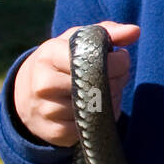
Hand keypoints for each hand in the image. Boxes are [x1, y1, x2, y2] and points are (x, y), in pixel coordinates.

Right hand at [13, 21, 139, 146]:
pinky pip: (91, 127)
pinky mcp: (55, 132)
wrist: (29, 93)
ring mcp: (47, 109)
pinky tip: (95, 110)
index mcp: (49, 55)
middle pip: (97, 85)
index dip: (117, 61)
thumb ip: (108, 32)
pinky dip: (100, 120)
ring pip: (96, 108)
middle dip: (116, 81)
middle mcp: (43, 83)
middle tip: (116, 77)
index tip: (122, 58)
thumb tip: (135, 31)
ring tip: (104, 92)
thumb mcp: (78, 41)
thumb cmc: (62, 61)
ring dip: (110, 101)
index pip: (93, 59)